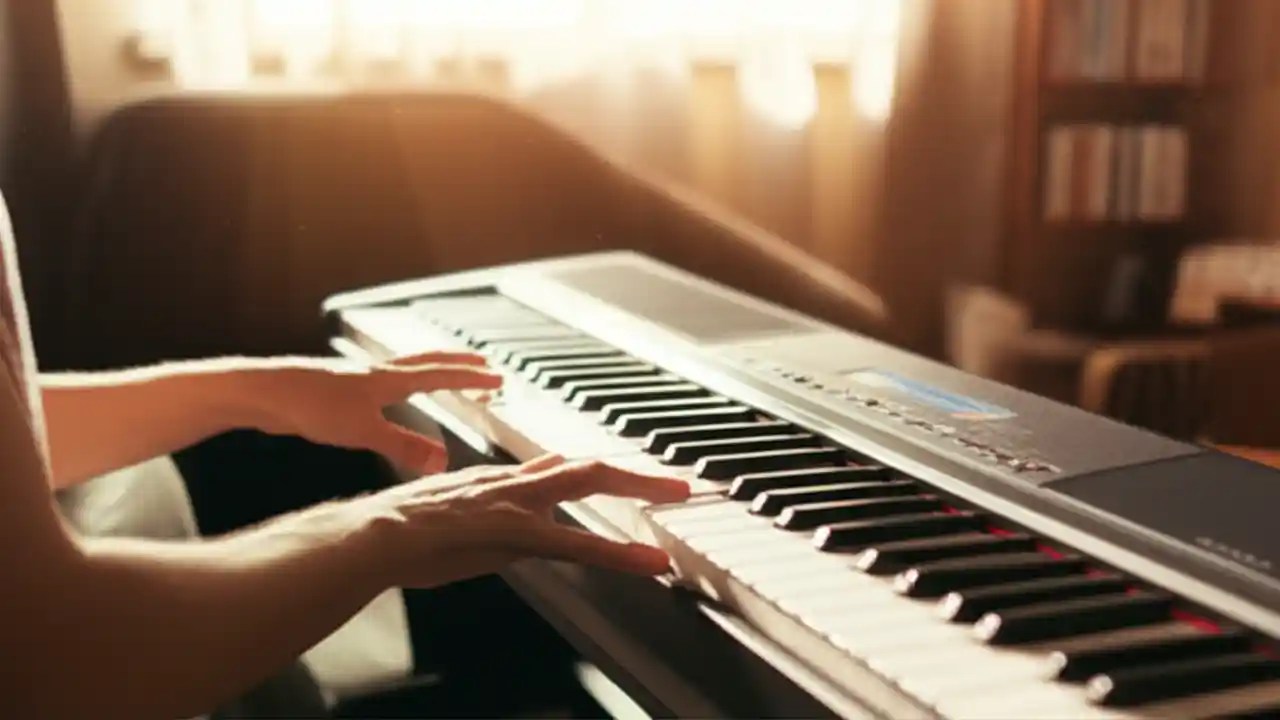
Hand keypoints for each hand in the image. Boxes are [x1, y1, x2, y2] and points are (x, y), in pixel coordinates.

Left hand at [249, 352, 501, 472]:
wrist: (263, 392)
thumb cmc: (309, 406)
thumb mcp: (362, 431)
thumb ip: (403, 445)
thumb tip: (442, 462)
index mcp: (388, 380)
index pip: (441, 375)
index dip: (471, 378)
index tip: (498, 378)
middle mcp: (377, 373)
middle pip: (427, 361)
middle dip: (458, 362)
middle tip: (484, 362)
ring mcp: (358, 379)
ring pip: (405, 369)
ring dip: (431, 369)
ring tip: (445, 373)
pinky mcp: (340, 390)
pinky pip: (384, 383)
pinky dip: (402, 384)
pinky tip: (391, 397)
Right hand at [359, 454, 691, 587]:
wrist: (373, 536)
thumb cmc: (400, 535)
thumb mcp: (450, 516)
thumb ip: (480, 511)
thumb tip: (498, 517)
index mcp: (496, 480)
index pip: (556, 467)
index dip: (593, 471)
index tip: (623, 473)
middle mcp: (512, 481)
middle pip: (584, 465)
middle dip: (633, 472)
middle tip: (677, 483)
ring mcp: (517, 503)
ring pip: (589, 483)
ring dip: (641, 489)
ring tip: (681, 497)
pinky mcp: (517, 532)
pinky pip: (580, 542)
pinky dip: (621, 553)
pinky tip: (651, 563)